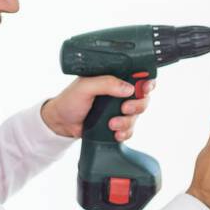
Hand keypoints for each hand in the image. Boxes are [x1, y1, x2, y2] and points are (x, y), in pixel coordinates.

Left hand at [39, 75, 156, 141]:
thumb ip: (106, 83)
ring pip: (138, 116)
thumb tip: (128, 88)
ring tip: (111, 124)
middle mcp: (120, 93)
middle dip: (138, 105)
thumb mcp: (85, 86)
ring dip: (127, 122)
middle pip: (144, 98)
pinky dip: (125, 133)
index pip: (139, 76)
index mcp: (114, 78)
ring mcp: (119, 109)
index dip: (147, 82)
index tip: (144, 88)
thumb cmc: (70, 100)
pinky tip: (115, 133)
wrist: (61, 123)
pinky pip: (131, 130)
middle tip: (124, 109)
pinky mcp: (118, 124)